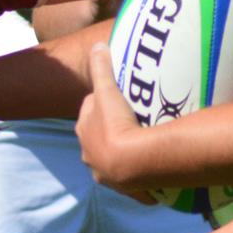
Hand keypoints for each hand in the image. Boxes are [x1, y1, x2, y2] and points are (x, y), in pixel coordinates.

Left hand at [76, 45, 146, 191]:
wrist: (131, 162)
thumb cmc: (116, 124)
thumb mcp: (108, 91)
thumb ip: (101, 68)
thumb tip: (98, 45)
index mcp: (85, 131)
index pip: (90, 111)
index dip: (101, 103)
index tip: (117, 98)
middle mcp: (90, 154)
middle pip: (98, 137)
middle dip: (109, 130)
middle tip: (131, 120)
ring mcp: (105, 173)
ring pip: (110, 160)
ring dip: (121, 153)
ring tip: (139, 145)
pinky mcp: (123, 187)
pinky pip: (129, 181)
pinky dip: (135, 176)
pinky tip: (148, 172)